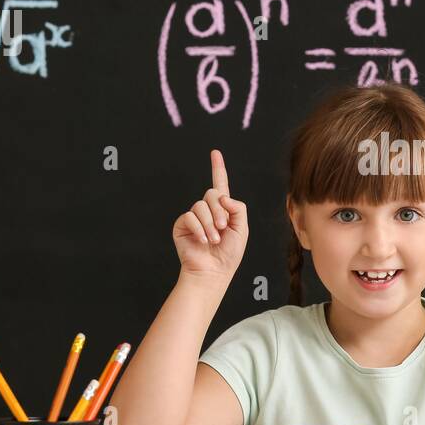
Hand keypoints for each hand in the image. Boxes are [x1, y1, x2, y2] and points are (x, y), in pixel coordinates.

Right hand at [173, 149, 248, 279]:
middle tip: (223, 228)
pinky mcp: (182, 225)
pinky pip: (189, 216)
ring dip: (210, 224)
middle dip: (220, 211)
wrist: (213, 271)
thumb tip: (222, 196)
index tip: (215, 153)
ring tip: (214, 240)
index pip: (221, 184)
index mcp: (223, 209)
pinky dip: (199, 228)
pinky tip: (203, 240)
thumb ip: (237, 208)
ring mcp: (194, 217)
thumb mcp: (242, 228)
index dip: (218, 168)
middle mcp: (208, 210)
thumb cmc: (229, 253)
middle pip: (213, 193)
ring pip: (201, 206)